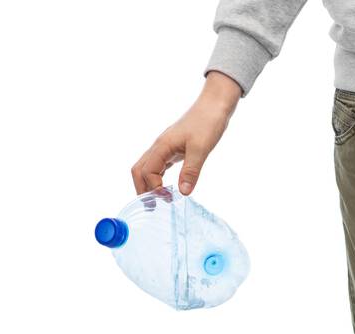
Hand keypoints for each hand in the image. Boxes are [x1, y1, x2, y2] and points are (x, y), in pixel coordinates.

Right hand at [131, 71, 240, 195]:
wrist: (215, 104)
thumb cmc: (208, 122)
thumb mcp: (201, 149)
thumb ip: (191, 171)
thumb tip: (183, 193)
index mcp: (162, 146)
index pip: (146, 172)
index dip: (153, 188)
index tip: (167, 199)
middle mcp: (159, 146)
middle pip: (139, 170)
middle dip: (142, 189)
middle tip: (153, 206)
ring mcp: (165, 147)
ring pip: (147, 168)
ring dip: (149, 185)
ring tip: (159, 201)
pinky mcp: (173, 148)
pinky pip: (159, 165)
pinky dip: (158, 178)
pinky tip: (167, 188)